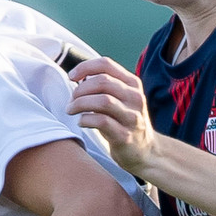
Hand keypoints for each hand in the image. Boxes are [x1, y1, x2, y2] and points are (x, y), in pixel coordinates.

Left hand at [66, 56, 155, 174]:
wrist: (145, 151)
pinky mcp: (125, 135)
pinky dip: (86, 119)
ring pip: (103, 100)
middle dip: (80, 89)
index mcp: (132, 83)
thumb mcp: (120, 99)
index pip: (106, 64)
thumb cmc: (124, 122)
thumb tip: (76, 77)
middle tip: (71, 100)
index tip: (71, 77)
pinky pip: (102, 121)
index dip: (85, 67)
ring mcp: (132, 117)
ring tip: (71, 110)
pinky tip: (81, 122)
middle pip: (102, 81)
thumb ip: (104, 86)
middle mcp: (135, 97)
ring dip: (80, 103)